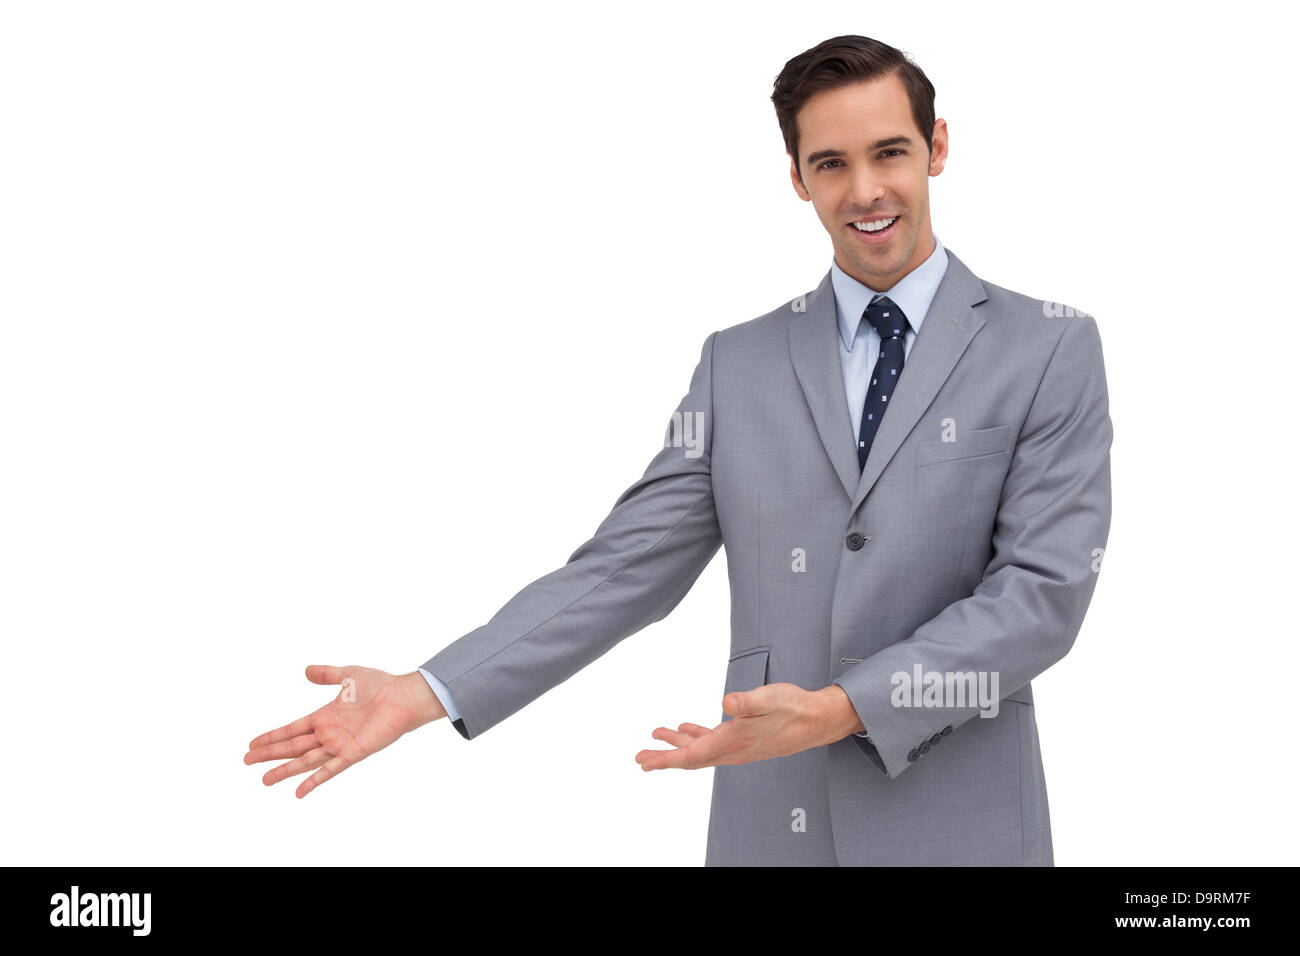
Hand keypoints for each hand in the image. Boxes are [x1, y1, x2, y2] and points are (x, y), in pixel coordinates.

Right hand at [245, 664, 445, 797]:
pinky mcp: (353, 753)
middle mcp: (329, 733)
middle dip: (270, 753)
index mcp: (325, 717)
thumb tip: (305, 670)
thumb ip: (326, 674)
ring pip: (305, 760)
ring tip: (264, 779)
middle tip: (247, 760)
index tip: (252, 743)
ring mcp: (339, 745)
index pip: (292, 729)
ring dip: (285, 770)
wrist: (402, 696)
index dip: (272, 736)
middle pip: (293, 746)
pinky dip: (314, 780)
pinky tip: (299, 791)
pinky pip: (330, 769)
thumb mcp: (347, 675)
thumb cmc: (380, 685)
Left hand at [634, 682, 864, 770]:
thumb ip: (747, 701)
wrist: (817, 720)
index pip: (692, 755)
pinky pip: (713, 743)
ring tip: (658, 738)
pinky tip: (688, 729)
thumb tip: (727, 702)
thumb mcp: (769, 698)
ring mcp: (738, 746)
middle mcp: (733, 749)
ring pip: (701, 750)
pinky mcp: (744, 739)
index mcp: (733, 740)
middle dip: (664, 758)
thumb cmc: (793, 707)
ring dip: (678, 746)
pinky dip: (697, 737)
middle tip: (640, 758)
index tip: (644, 761)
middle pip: (691, 758)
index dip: (665, 759)